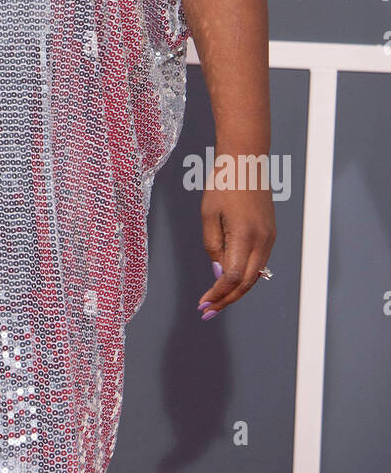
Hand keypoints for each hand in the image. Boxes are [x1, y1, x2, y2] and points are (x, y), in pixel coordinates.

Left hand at [197, 165, 276, 319]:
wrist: (246, 160)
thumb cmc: (223, 184)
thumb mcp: (208, 215)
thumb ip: (213, 246)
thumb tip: (219, 272)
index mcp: (245, 236)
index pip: (231, 277)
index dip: (217, 294)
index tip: (203, 305)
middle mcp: (262, 241)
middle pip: (246, 283)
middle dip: (227, 300)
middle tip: (207, 312)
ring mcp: (270, 238)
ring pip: (254, 275)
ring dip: (236, 290)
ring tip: (216, 301)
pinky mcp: (270, 234)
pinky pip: (258, 262)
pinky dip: (245, 275)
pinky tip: (229, 281)